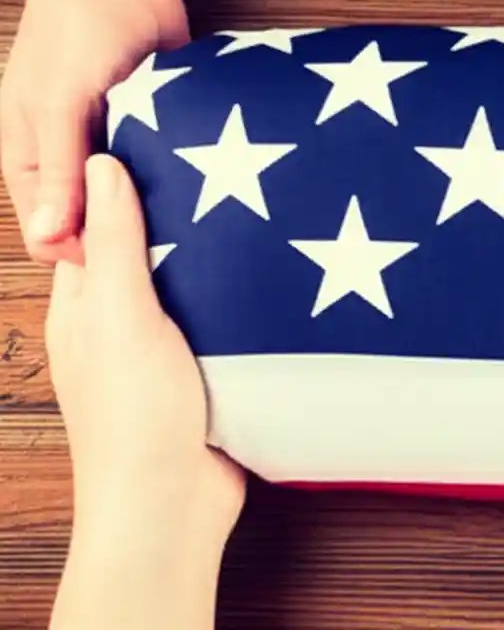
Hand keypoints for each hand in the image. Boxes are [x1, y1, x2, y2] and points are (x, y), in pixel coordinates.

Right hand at [1, 0, 188, 264]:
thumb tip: (51, 235)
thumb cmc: (73, 36)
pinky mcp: (151, 137)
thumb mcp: (56, 107)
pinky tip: (202, 196)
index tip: (125, 260)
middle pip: (95, 227)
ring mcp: (112, 151)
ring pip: (133, 205)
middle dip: (123, 239)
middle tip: (164, 252)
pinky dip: (177, 185)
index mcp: (33, 164)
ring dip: (154, 215)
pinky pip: (163, 176)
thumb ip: (60, 172)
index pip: (50, 237)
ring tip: (187, 231)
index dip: (83, 254)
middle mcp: (72, 164)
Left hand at [45, 154, 243, 551]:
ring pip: (191, 286)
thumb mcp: (122, 319)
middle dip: (182, 216)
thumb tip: (99, 163)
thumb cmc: (134, 418)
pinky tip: (275, 278)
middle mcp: (121, 323)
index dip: (125, 182)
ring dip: (218, 259)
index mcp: (84, 304)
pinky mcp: (205, 374)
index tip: (169, 138)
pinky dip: (241, 300)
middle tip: (231, 167)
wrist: (173, 509)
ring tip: (262, 210)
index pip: (98, 224)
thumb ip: (114, 244)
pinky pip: (222, 322)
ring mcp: (163, 351)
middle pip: (149, 251)